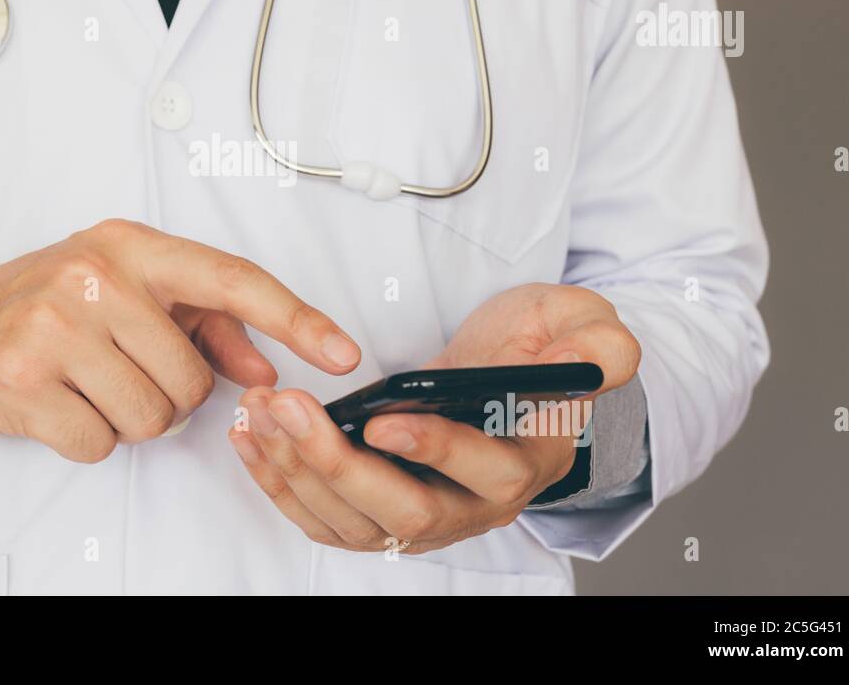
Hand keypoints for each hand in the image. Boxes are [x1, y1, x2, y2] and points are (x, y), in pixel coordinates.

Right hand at [0, 219, 360, 461]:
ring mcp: (52, 325)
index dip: (295, 318)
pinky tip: (54, 405)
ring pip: (151, 417)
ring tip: (84, 385)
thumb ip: (201, 325)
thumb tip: (264, 367)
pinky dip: (85, 439)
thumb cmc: (39, 310)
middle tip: (120, 372)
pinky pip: (100, 444)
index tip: (342, 352)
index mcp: (128, 245)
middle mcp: (93, 274)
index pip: (232, 279)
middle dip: (169, 395)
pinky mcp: (18, 379)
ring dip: (127, 420)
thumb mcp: (120, 295)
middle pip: (192, 379)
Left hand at [228, 283, 639, 552]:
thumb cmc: (539, 349)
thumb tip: (591, 358)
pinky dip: (281, 484)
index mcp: (526, 459)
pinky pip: (325, 517)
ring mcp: (424, 515)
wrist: (504, 376)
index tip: (382, 419)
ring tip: (262, 413)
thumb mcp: (582, 326)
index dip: (435, 448)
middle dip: (339, 465)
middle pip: (405, 512)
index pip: (485, 472)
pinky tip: (251, 439)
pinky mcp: (380, 510)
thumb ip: (597, 341)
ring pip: (354, 522)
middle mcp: (474, 505)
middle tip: (290, 409)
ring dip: (298, 471)